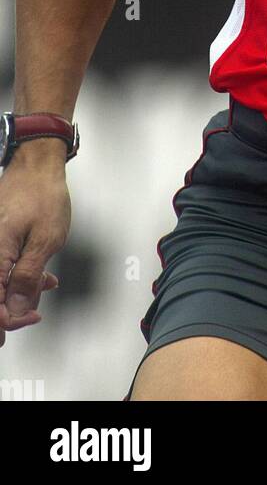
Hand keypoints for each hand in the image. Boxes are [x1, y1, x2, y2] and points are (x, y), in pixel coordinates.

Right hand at [0, 161, 68, 346]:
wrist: (36, 165)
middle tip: (34, 312)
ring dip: (19, 290)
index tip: (31, 318)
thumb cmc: (43, 195)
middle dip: (12, 308)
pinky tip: (40, 275)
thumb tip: (18, 311)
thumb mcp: (45, 240)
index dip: (9, 319)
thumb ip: (29, 277)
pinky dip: (19, 274)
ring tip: (45, 284)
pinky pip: (2, 266)